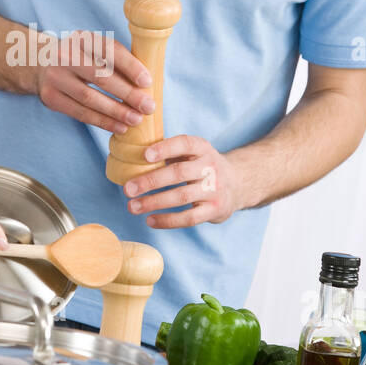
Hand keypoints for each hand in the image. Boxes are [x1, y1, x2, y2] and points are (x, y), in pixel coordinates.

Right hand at [34, 30, 155, 133]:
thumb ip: (119, 60)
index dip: (130, 67)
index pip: (109, 51)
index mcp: (82, 38)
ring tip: (136, 120)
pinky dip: (102, 122)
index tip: (148, 82)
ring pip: (90, 98)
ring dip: (116, 112)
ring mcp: (55, 76)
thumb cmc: (83, 58)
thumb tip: (148, 85)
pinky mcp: (50, 97)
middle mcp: (65, 54)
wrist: (42, 65)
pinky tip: (119, 127)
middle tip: (148, 107)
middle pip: (100, 77)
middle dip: (127, 94)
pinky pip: (80, 113)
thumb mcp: (97, 50)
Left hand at [122, 135, 244, 228]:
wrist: (237, 184)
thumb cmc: (201, 167)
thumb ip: (170, 153)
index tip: (144, 155)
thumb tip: (131, 156)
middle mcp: (210, 167)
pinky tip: (150, 220)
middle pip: (179, 173)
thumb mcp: (193, 154)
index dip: (165, 148)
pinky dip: (168, 221)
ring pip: (182, 196)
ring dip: (154, 202)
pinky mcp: (214, 209)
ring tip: (133, 207)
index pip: (185, 143)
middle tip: (128, 189)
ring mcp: (214, 189)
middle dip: (151, 181)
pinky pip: (189, 218)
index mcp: (203, 148)